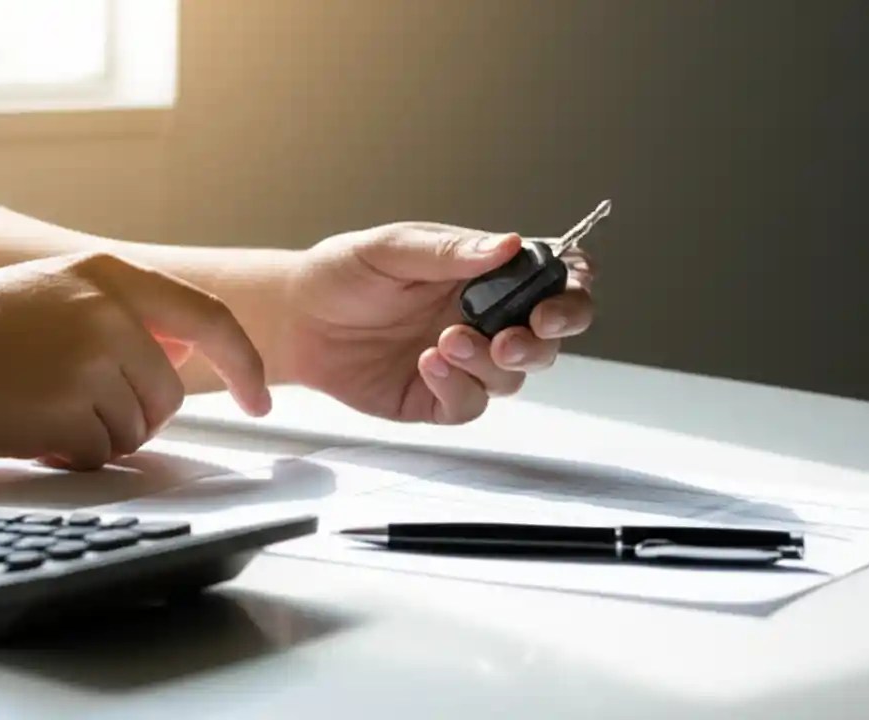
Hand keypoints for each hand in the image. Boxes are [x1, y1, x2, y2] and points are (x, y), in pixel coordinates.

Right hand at [0, 253, 270, 468]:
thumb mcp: (47, 296)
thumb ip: (116, 318)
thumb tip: (175, 356)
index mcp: (107, 274)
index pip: (209, 318)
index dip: (244, 364)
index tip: (260, 398)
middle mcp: (110, 309)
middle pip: (168, 393)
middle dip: (134, 417)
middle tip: (73, 412)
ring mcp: (92, 357)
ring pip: (136, 428)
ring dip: (95, 435)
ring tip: (34, 408)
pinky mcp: (69, 407)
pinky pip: (101, 454)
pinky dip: (70, 455)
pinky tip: (23, 428)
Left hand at [284, 223, 595, 423]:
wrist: (296, 319)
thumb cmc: (343, 273)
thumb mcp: (393, 248)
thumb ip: (450, 251)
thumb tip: (510, 244)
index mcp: (485, 274)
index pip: (554, 280)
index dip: (572, 292)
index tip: (554, 305)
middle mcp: (484, 318)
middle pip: (548, 339)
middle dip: (541, 342)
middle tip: (508, 339)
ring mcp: (464, 362)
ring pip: (513, 377)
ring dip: (488, 363)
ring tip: (444, 342)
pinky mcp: (436, 398)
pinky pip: (469, 405)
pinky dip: (457, 389)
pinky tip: (427, 365)